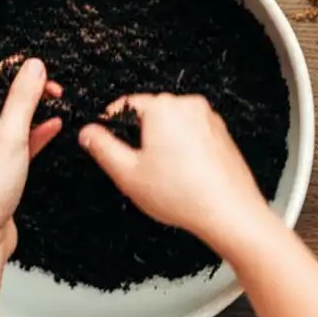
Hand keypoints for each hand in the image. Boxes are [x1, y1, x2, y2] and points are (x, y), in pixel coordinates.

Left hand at [0, 57, 61, 256]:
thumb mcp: (10, 136)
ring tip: (57, 100)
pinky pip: (17, 143)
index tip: (34, 64)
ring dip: (33, 109)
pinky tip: (54, 127)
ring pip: (10, 120)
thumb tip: (33, 65)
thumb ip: (23, 98)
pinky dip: (35, 133)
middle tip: (51, 85)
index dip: (8, 68)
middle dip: (25, 88)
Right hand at [78, 93, 271, 244]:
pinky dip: (184, 148)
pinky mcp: (221, 133)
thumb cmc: (182, 194)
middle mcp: (188, 105)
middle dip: (139, 136)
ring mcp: (208, 118)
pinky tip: (184, 175)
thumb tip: (88, 131)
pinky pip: (192, 133)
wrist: (229, 212)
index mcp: (163, 108)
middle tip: (136, 167)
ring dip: (163, 143)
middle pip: (151, 114)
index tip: (104, 138)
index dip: (110, 121)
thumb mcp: (128, 174)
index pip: (126, 104)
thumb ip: (103, 147)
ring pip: (172, 124)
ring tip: (164, 176)